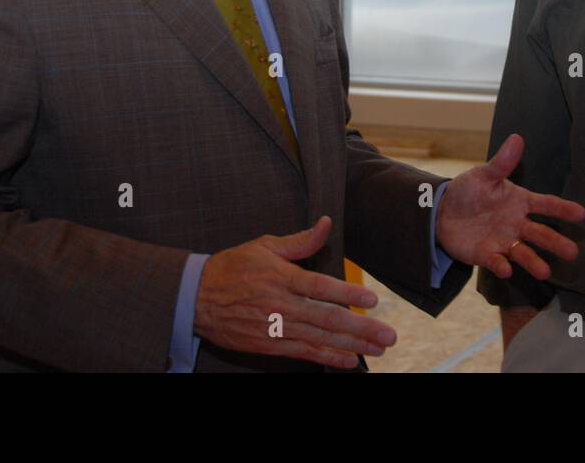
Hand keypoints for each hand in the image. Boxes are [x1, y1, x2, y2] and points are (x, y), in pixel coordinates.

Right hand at [193, 216, 396, 368]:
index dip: (348, 294)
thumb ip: (300, 240)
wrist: (196, 298)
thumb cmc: (233, 267)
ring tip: (377, 350)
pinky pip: (303, 353)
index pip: (321, 287)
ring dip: (352, 346)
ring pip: (319, 339)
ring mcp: (275, 328)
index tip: (372, 300)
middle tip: (388, 335)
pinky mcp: (268, 345)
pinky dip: (327, 358)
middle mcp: (281, 305)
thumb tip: (327, 224)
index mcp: (282, 277)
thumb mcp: (265, 245)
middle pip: (327, 318)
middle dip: (361, 328)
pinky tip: (348, 361)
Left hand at [435, 134, 584, 279]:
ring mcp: (503, 241)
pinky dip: (502, 266)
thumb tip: (517, 138)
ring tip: (545, 272)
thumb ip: (501, 162)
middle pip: (541, 234)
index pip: (546, 205)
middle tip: (573, 252)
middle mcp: (517, 224)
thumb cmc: (469, 191)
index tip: (581, 214)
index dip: (562, 209)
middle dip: (556, 243)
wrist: (443, 212)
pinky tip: (507, 269)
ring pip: (523, 253)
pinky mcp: (487, 255)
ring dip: (534, 262)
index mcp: (520, 202)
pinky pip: (497, 262)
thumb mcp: (484, 175)